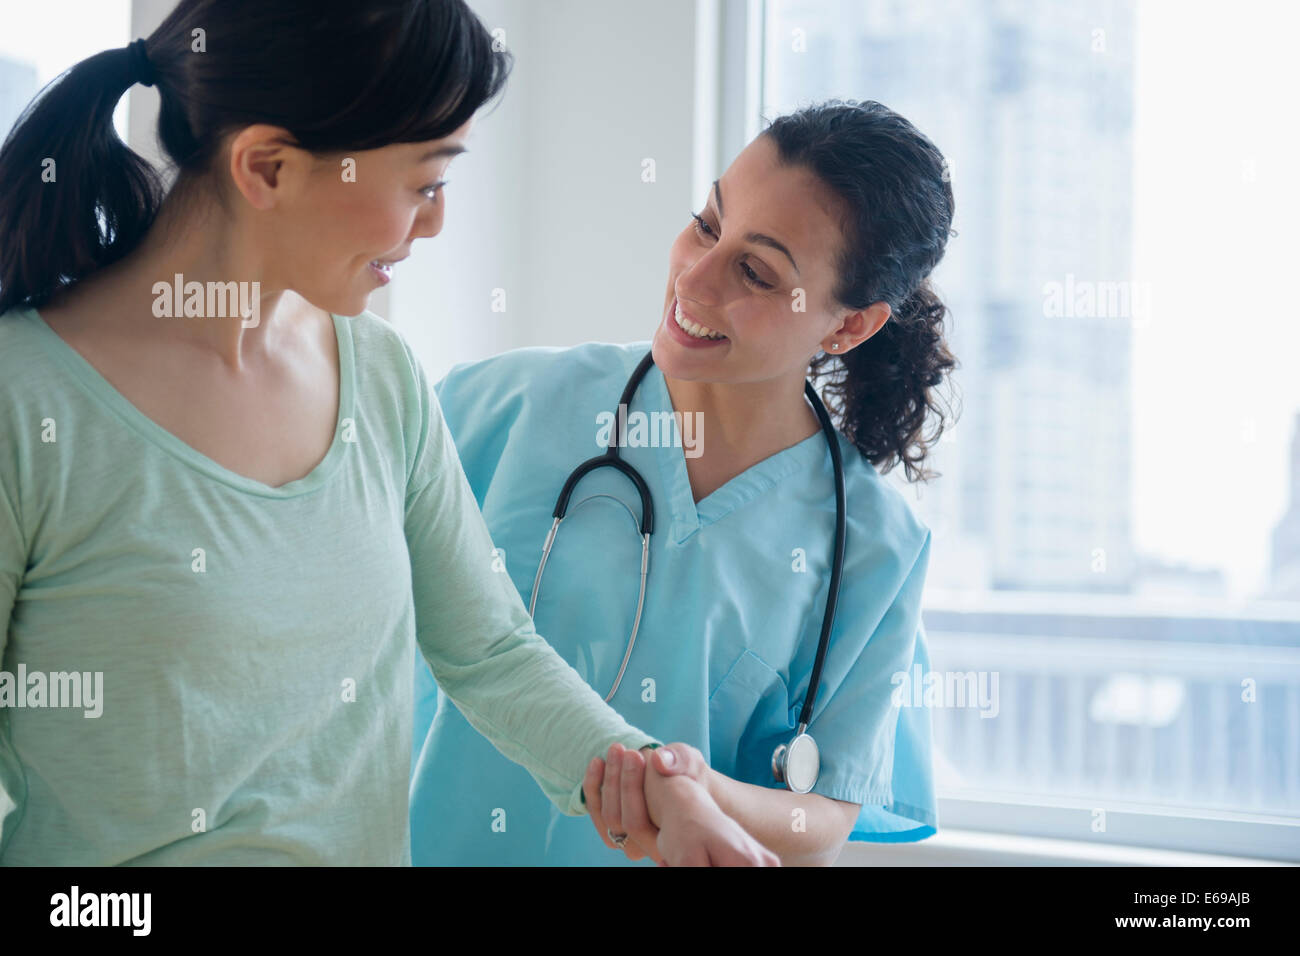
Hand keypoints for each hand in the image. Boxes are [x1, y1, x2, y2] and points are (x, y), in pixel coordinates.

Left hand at [584, 742, 708, 862]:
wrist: (682, 781)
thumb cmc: (690, 774)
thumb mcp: (691, 763)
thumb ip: (681, 762)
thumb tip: (660, 762)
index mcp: (669, 842)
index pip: (639, 823)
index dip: (632, 788)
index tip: (638, 754)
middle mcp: (647, 848)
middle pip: (623, 821)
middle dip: (621, 780)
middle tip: (626, 750)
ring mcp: (629, 841)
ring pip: (608, 816)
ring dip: (608, 779)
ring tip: (615, 750)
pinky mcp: (613, 828)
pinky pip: (597, 812)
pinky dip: (593, 785)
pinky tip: (597, 761)